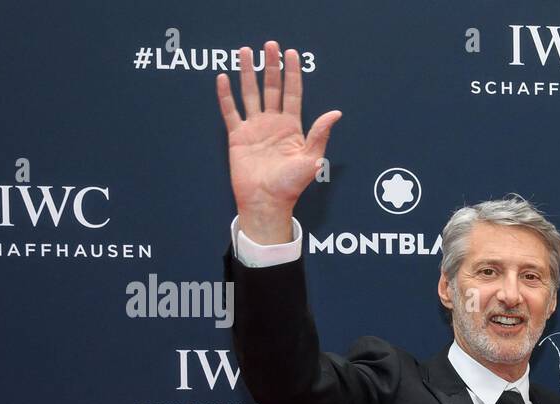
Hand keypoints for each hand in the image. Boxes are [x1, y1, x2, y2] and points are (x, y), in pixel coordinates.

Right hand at [215, 40, 340, 242]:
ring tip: (244, 51)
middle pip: (272, 88)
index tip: (292, 54)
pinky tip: (224, 78)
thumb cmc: (291, 186)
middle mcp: (273, 123)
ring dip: (247, 73)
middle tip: (270, 45)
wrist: (266, 202)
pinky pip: (230, 111)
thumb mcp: (311, 159)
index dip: (293, 74)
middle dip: (271, 66)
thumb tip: (336, 112)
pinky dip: (225, 95)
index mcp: (292, 127)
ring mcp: (254, 128)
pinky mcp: (237, 136)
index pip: (292, 93)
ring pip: (250, 94)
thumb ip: (320, 134)